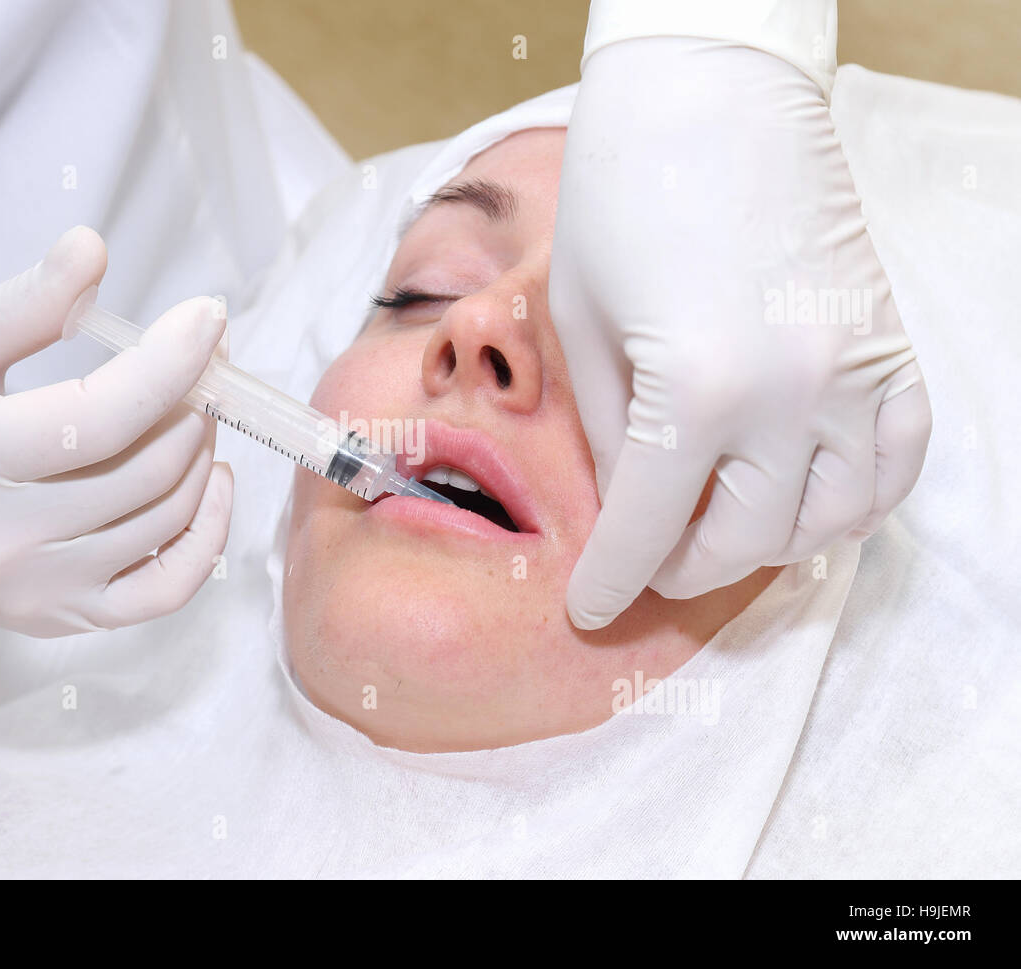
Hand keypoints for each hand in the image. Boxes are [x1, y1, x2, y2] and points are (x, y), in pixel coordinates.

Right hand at [0, 226, 231, 635]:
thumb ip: (25, 301)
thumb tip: (95, 247)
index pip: (100, 415)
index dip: (171, 362)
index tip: (207, 316)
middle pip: (145, 469)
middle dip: (193, 401)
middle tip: (199, 360)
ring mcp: (31, 589)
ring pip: (164, 519)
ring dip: (199, 453)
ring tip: (193, 407)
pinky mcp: (56, 618)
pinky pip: (166, 591)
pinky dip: (206, 536)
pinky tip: (211, 481)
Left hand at [549, 38, 931, 628]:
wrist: (711, 95)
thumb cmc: (622, 196)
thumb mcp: (585, 327)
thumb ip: (613, 434)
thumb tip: (629, 507)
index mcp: (696, 389)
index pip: (650, 528)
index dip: (612, 581)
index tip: (590, 610)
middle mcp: (791, 395)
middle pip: (742, 540)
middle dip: (682, 569)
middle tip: (646, 566)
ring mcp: (855, 372)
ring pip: (830, 520)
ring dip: (767, 548)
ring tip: (715, 536)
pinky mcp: (889, 345)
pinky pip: (897, 462)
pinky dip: (854, 502)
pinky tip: (803, 501)